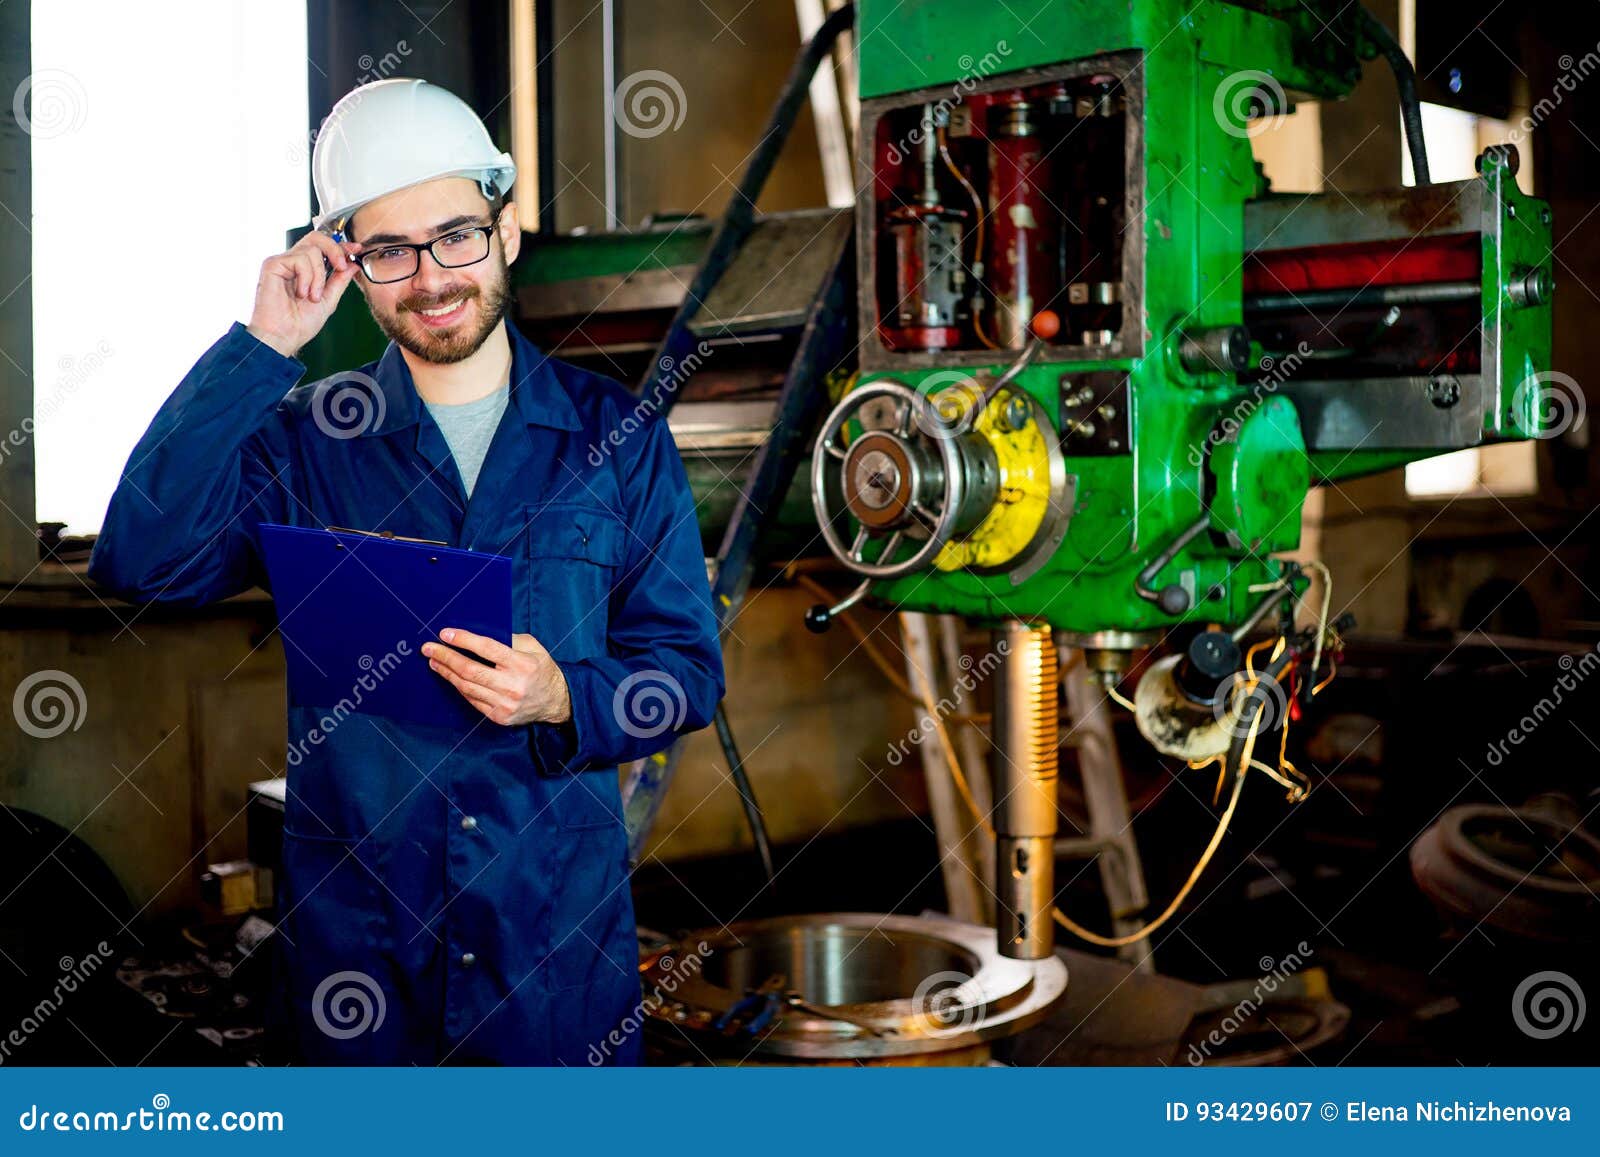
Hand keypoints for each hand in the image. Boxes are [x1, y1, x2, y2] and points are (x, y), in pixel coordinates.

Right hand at [246, 232, 364, 358]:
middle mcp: (292, 262)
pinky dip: (307, 277)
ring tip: (312, 296)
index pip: (323, 247)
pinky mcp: (272, 264)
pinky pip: (299, 259)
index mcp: (305, 270)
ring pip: (311, 250)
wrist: (283, 336)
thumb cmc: (300, 323)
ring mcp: (282, 262)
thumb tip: (353, 264)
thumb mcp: (328, 300)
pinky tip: (301, 293)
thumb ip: (339, 280)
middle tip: (341, 267)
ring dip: (318, 276)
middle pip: (316, 238)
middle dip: (334, 250)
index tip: (357, 249)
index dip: (341, 246)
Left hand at [422, 629, 571, 726]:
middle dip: (446, 657)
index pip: (486, 648)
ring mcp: (504, 703)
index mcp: (522, 664)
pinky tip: (450, 677)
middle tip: (428, 648)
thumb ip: (508, 639)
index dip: (463, 640)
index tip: (445, 633)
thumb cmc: (542, 669)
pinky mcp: (498, 716)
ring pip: (467, 686)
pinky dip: (459, 687)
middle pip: (470, 670)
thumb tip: (477, 635)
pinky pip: (472, 700)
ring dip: (447, 672)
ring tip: (434, 661)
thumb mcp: (532, 647)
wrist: (556, 701)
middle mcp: (512, 685)